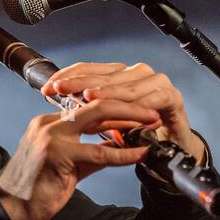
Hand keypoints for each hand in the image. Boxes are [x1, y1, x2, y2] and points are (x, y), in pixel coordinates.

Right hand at [0, 63, 164, 219]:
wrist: (12, 211)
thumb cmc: (36, 190)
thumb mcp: (65, 164)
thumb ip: (89, 153)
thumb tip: (117, 148)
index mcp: (48, 123)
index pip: (88, 106)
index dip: (117, 107)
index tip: (139, 112)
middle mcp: (48, 124)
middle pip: (95, 102)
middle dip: (128, 105)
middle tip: (152, 111)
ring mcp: (51, 137)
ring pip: (99, 117)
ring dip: (130, 120)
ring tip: (152, 125)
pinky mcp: (57, 155)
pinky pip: (98, 152)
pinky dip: (123, 153)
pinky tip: (139, 154)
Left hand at [39, 60, 205, 164]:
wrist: (169, 150)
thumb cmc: (136, 135)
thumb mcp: (105, 122)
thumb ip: (87, 109)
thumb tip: (56, 100)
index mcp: (121, 76)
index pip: (91, 70)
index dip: (69, 77)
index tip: (47, 87)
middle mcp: (138, 75)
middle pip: (106, 76)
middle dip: (81, 82)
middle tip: (61, 89)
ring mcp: (156, 83)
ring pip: (127, 86)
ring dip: (107, 92)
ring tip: (88, 97)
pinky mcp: (171, 97)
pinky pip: (153, 99)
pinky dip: (137, 105)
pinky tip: (122, 110)